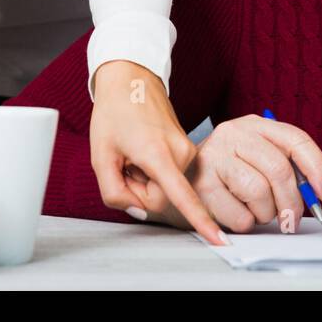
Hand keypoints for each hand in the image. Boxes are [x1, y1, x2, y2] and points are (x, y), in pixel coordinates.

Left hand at [89, 61, 224, 245]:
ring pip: (166, 188)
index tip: (220, 240)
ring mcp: (189, 151)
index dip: (200, 221)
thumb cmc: (114, 114)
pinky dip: (153, 170)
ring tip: (134, 152)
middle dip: (138, 188)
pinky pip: (170, 176)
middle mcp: (182, 153)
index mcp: (158, 154)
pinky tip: (143, 150)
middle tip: (124, 162)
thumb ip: (114, 193)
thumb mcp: (101, 156)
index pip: (182, 196)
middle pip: (161, 198)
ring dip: (145, 178)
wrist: (131, 81)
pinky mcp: (190, 151)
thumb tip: (139, 211)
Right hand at [142, 113, 321, 236]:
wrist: (182, 182)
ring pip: (259, 192)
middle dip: (292, 202)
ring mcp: (214, 156)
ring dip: (265, 214)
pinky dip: (245, 223)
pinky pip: (239, 214)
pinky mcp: (201, 183)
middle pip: (279, 169)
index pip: (295, 140)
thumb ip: (286, 171)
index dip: (317, 168)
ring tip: (255, 211)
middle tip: (291, 220)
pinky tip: (234, 213)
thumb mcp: (258, 160)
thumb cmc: (229, 175)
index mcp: (254, 124)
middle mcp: (233, 133)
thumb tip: (317, 196)